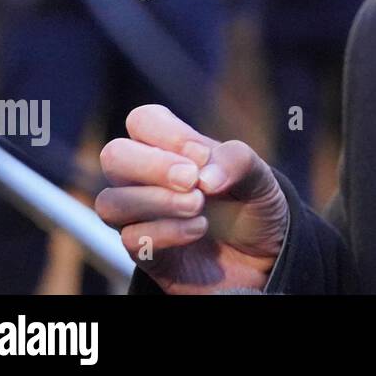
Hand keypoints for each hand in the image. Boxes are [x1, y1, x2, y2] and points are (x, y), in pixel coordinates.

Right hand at [96, 104, 288, 293]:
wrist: (265, 255)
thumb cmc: (253, 205)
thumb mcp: (261, 176)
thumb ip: (238, 161)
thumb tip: (204, 176)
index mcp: (173, 150)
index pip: (143, 120)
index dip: (167, 133)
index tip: (202, 155)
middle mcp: (148, 180)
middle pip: (113, 155)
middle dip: (151, 165)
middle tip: (191, 179)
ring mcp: (143, 217)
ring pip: (110, 202)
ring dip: (157, 201)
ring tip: (198, 205)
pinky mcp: (146, 254)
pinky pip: (131, 239)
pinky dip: (167, 232)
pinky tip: (199, 229)